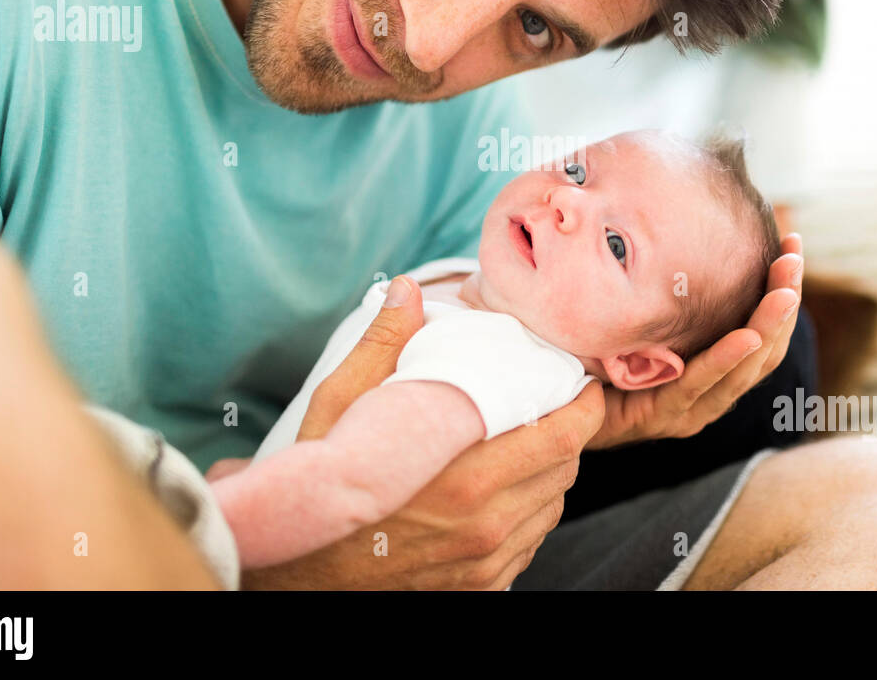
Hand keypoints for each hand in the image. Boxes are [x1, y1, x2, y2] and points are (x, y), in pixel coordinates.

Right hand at [242, 275, 604, 588]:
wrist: (294, 578)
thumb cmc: (314, 489)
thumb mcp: (337, 408)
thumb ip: (383, 347)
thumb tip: (407, 289)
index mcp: (464, 474)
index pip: (562, 436)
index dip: (582, 406)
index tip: (578, 383)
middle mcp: (485, 524)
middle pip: (564, 469)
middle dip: (567, 432)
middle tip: (554, 405)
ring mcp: (485, 562)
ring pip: (551, 507)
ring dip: (548, 474)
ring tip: (524, 445)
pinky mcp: (480, 588)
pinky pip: (529, 545)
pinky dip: (526, 516)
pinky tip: (498, 495)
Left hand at [585, 233, 803, 449]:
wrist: (553, 409)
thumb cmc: (593, 359)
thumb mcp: (639, 318)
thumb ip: (665, 290)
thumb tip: (678, 229)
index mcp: (710, 371)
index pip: (760, 331)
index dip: (781, 292)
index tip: (793, 246)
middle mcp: (708, 393)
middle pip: (763, 348)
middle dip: (783, 301)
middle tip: (794, 257)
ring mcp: (690, 409)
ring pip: (743, 368)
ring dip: (767, 326)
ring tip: (784, 290)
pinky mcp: (664, 416)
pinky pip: (699, 384)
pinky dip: (726, 360)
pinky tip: (747, 336)